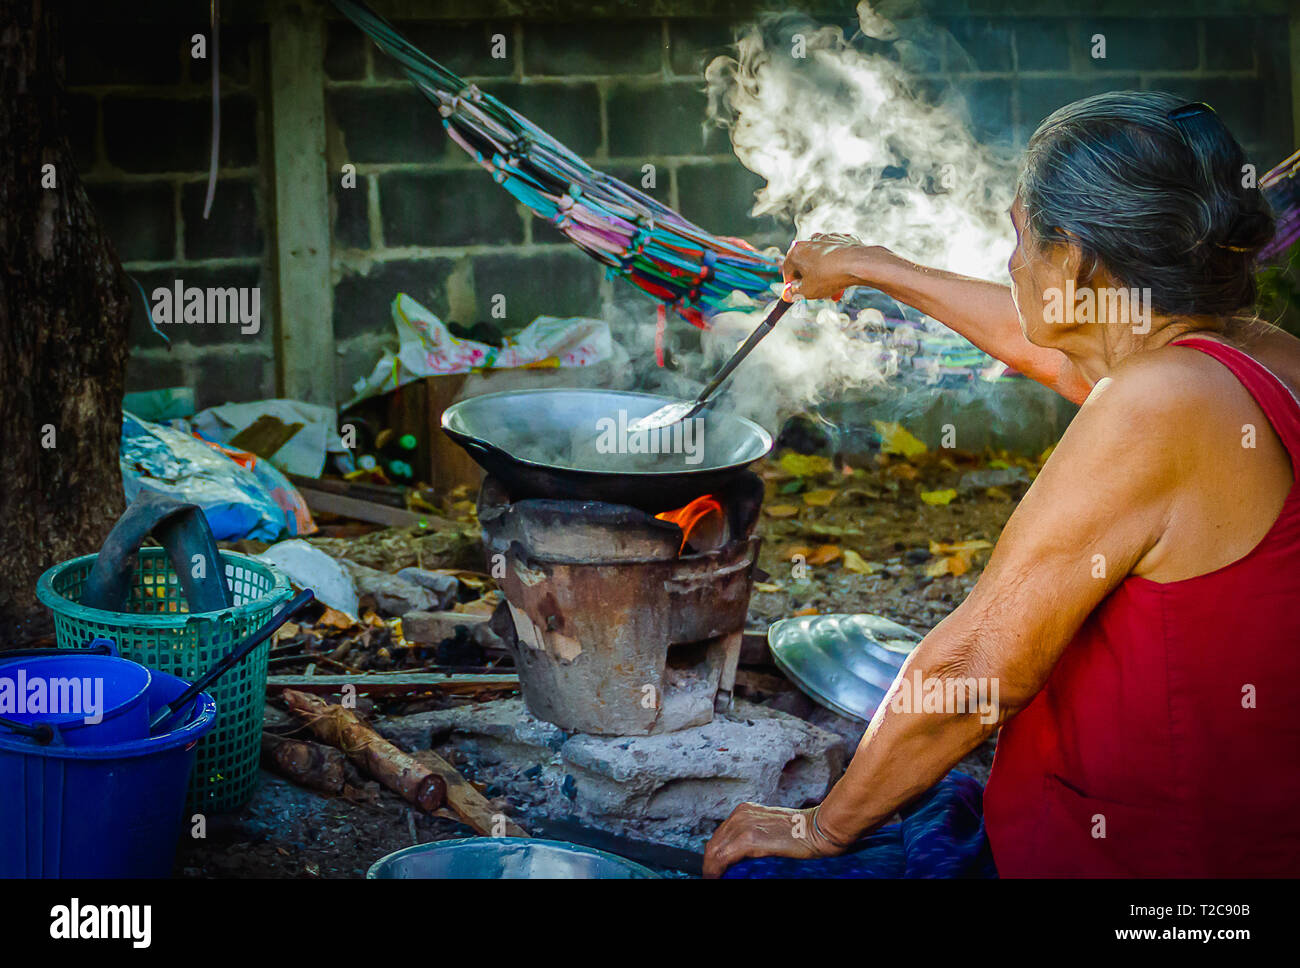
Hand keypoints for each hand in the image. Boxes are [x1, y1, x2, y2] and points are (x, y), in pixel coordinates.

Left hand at [703, 801, 848, 877]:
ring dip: (712, 869)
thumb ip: (753, 835)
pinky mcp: (749, 838)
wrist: (819, 829)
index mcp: (744, 811)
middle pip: (713, 843)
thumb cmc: (801, 832)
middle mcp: (740, 815)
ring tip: (715, 880)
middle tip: (713, 878)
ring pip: (714, 851)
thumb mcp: (769, 829)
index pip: (719, 836)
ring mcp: (743, 825)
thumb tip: (740, 856)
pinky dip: (716, 870)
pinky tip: (717, 878)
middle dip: (710, 864)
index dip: (714, 856)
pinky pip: (722, 857)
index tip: (715, 870)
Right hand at [782, 233, 880, 299]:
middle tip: (817, 293)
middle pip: (805, 265)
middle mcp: (809, 241)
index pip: (787, 271)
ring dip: (823, 275)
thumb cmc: (830, 276)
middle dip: (810, 280)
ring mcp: (827, 239)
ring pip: (820, 260)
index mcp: (796, 252)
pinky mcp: (841, 239)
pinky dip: (836, 265)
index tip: (797, 294)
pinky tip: (842, 276)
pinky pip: (834, 255)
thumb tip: (788, 294)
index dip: (792, 285)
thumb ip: (795, 293)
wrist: (858, 264)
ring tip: (832, 289)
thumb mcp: (808, 291)